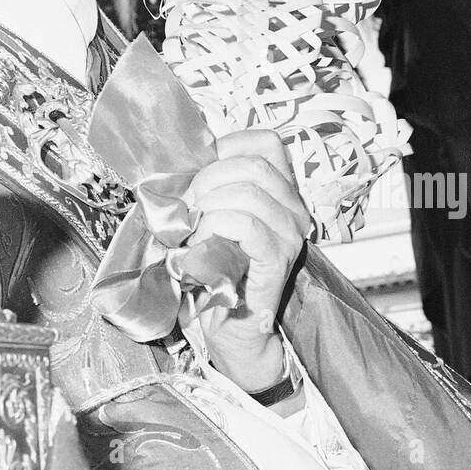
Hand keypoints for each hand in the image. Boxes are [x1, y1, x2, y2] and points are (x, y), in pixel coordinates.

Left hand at [184, 128, 310, 394]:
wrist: (230, 326)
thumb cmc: (215, 270)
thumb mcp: (210, 216)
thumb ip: (206, 186)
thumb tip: (177, 161)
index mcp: (280, 191)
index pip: (267, 143)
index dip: (228, 147)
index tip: (198, 173)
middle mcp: (293, 209)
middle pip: (254, 164)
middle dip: (209, 178)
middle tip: (186, 206)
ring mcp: (290, 235)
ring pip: (250, 193)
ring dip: (209, 206)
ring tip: (192, 229)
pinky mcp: (279, 259)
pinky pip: (249, 226)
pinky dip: (217, 227)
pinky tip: (201, 243)